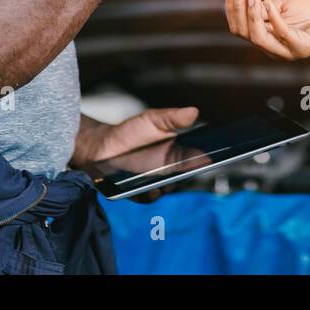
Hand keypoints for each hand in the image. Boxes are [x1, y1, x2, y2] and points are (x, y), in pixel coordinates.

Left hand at [74, 107, 204, 202]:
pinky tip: (149, 190)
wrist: (102, 145)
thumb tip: (194, 111)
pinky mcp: (138, 192)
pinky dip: (149, 195)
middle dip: (185, 175)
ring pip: (166, 189)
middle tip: (184, 170)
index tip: (207, 159)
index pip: (195, 159)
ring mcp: (153, 182)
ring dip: (166, 187)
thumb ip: (172, 118)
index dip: (202, 160)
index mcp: (176, 153)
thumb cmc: (130, 132)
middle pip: (183, 176)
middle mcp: (167, 170)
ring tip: (163, 183)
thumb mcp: (152, 120)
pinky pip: (147, 198)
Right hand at [224, 0, 309, 58]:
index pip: (240, 27)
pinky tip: (268, 3)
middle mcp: (272, 48)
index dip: (233, 9)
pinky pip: (282, 34)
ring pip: (258, 37)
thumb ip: (265, 7)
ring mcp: (286, 51)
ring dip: (251, 15)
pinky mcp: (301, 48)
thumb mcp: (283, 7)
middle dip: (238, 9)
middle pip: (244, 33)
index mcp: (266, 38)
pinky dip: (273, 17)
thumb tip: (246, 0)